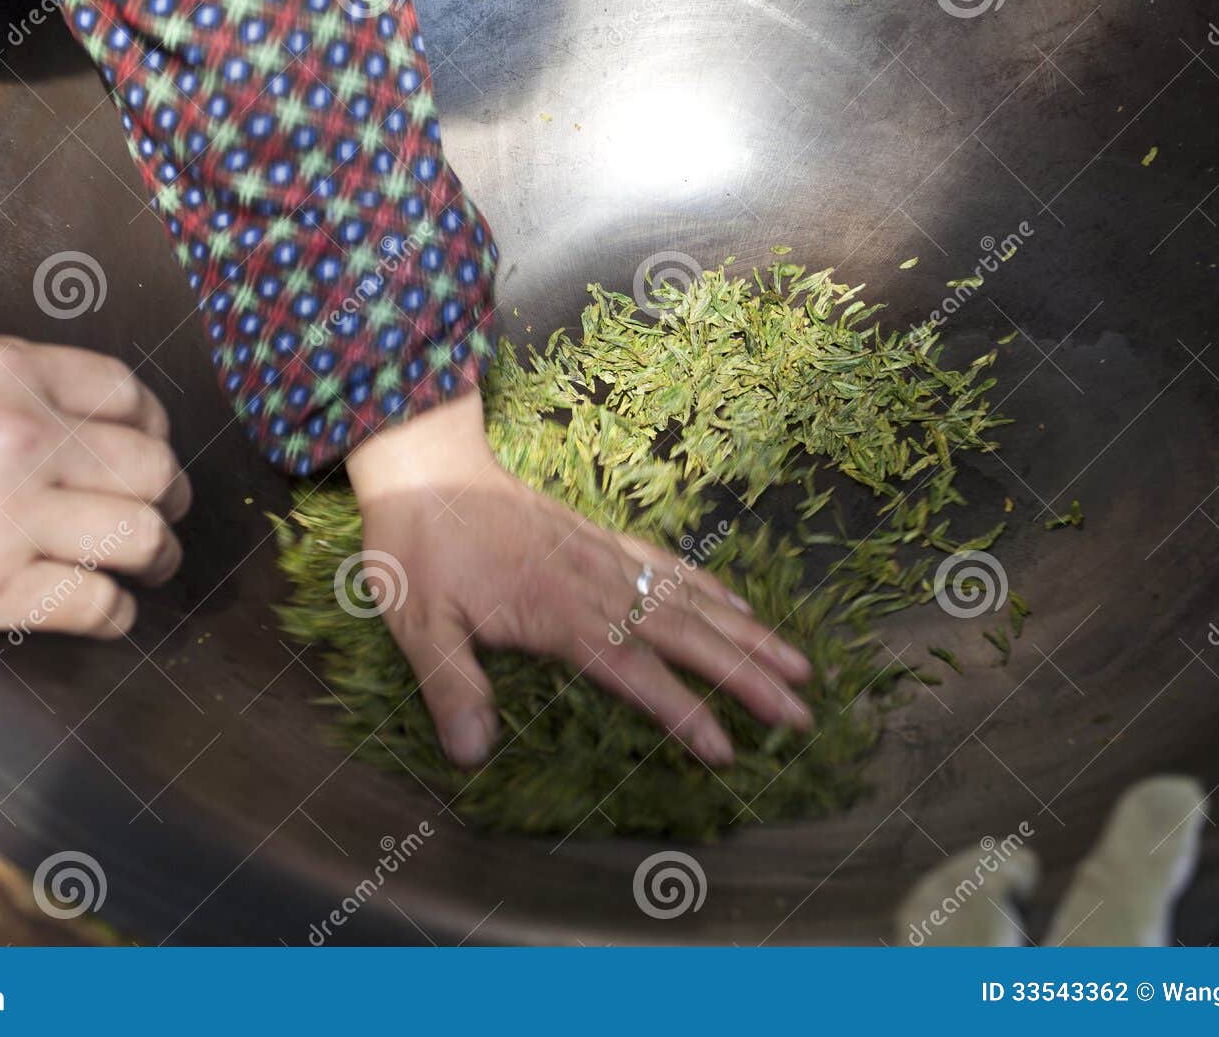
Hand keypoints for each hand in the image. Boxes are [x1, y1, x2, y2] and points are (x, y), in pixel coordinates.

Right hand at [0, 336, 190, 649]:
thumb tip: (56, 403)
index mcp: (2, 373)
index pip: (128, 393)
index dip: (152, 428)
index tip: (148, 449)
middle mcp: (20, 438)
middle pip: (152, 468)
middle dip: (167, 496)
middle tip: (162, 515)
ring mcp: (8, 518)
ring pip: (141, 538)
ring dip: (157, 556)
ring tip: (150, 565)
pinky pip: (95, 605)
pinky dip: (115, 614)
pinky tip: (106, 612)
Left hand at [345, 391, 811, 767]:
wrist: (425, 464)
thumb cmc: (417, 549)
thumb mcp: (416, 622)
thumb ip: (449, 685)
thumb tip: (473, 754)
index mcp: (555, 611)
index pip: (633, 670)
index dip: (682, 712)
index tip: (727, 750)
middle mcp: (594, 583)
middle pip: (686, 634)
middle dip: (747, 675)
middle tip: (802, 713)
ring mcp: (603, 556)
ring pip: (691, 597)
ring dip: (747, 633)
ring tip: (800, 664)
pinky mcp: (599, 537)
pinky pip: (668, 564)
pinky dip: (710, 587)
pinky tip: (740, 606)